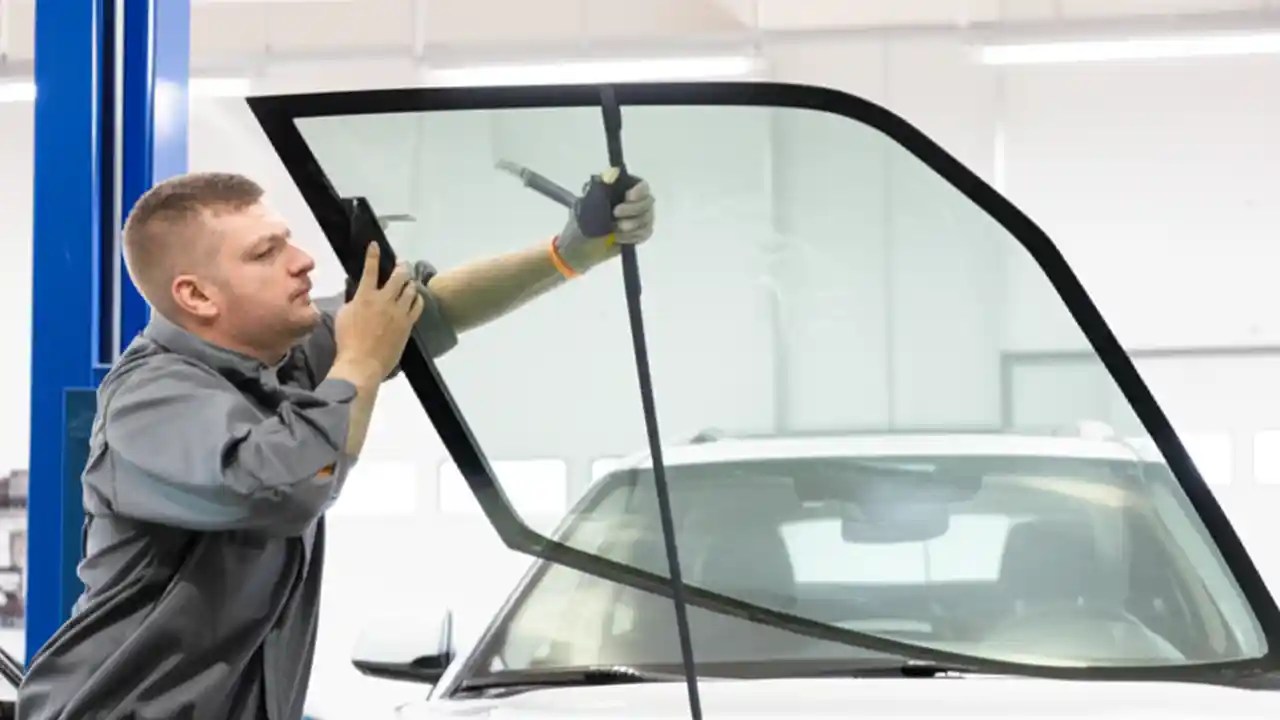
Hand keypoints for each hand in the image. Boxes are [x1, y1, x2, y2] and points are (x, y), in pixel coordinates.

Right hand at [333, 243, 424, 383]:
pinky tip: (416, 297)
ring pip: (411, 289)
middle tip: (402, 264)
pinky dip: (417, 298)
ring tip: (409, 281)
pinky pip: (418, 305)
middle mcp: (384, 300)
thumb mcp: (343, 315)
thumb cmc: (347, 340)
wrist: (362, 362)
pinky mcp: (408, 324)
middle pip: (399, 275)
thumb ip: (352, 300)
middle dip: (402, 266)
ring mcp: (399, 312)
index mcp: (365, 296)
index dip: (373, 255)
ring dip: (410, 282)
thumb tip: (358, 293)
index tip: (375, 245)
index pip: (370, 269)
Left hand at [554, 170, 655, 273]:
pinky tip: (619, 239)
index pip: (641, 186)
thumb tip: (611, 173)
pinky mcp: (638, 234)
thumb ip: (599, 189)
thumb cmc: (580, 224)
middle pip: (648, 202)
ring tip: (614, 231)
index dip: (639, 191)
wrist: (579, 250)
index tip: (629, 197)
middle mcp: (634, 202)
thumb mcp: (585, 204)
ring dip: (632, 225)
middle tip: (615, 215)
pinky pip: (645, 233)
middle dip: (633, 210)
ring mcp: (638, 219)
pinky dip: (633, 236)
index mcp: (621, 190)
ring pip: (648, 219)